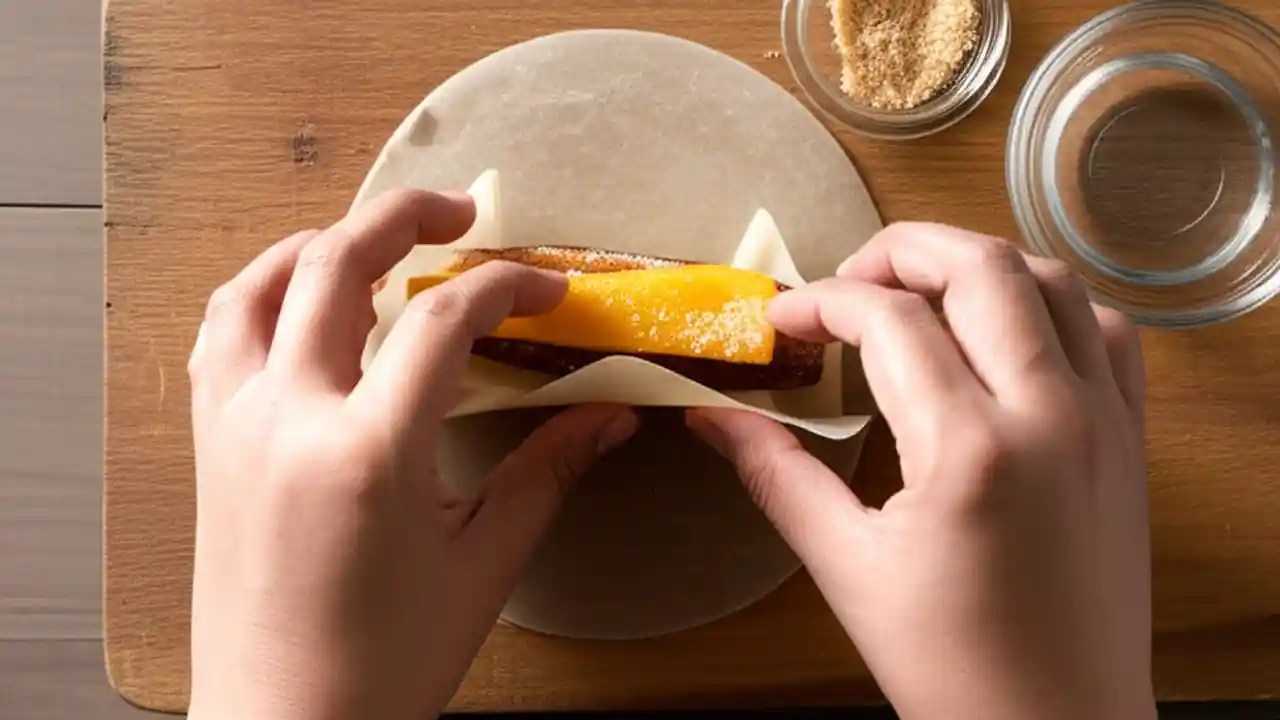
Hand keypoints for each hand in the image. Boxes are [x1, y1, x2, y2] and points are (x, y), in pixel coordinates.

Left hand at [187, 189, 636, 719]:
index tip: (550, 289)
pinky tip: (303, 301)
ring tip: (381, 243)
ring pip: (262, 282)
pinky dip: (263, 291)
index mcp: (365, 452)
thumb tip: (611, 417)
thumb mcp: (481, 564)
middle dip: (406, 216)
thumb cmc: (383, 662)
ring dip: (326, 242)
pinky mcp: (209, 444)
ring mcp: (235, 425)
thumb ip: (547, 473)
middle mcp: (288, 420)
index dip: (508, 286)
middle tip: (463, 212)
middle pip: (340, 263)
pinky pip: (220, 333)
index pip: (443, 320)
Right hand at [687, 223, 1152, 719]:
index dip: (822, 302)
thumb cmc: (953, 668)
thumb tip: (711, 419)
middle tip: (844, 282)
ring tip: (917, 290)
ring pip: (1052, 281)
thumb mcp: (848, 568)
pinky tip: (1006, 327)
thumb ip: (776, 475)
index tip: (783, 321)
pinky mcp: (1130, 441)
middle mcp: (1050, 417)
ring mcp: (1103, 423)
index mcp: (970, 451)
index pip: (889, 321)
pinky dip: (1052, 302)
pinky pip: (1107, 330)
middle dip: (898, 250)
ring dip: (977, 263)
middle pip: (979, 267)